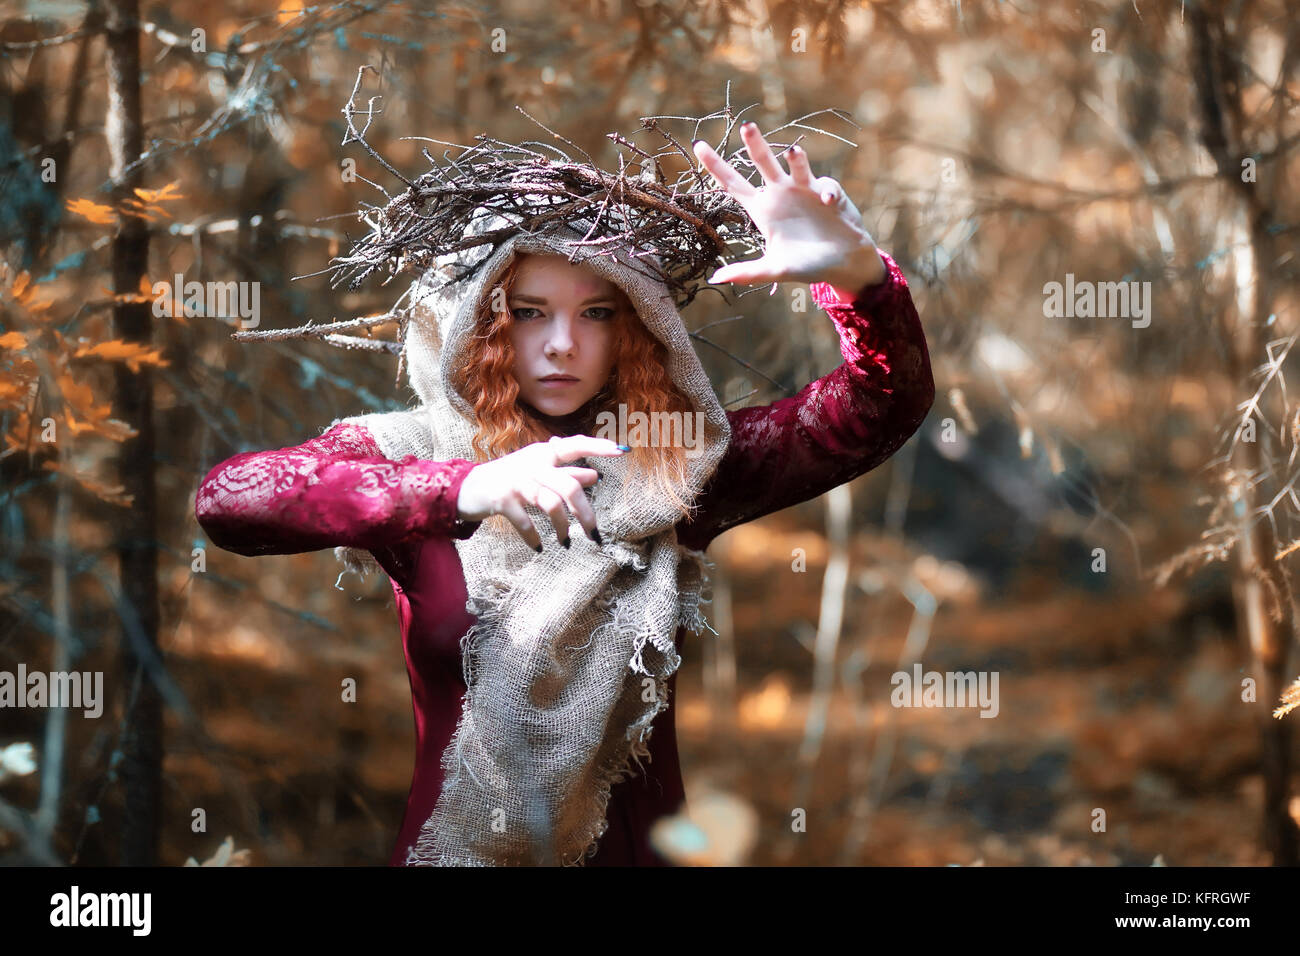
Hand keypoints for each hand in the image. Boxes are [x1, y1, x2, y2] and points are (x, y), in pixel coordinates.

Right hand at [455, 435, 628, 549]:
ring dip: (562, 528)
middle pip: (568, 486)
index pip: (574, 445)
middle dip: (585, 513)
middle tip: (594, 534)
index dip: (598, 447)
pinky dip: (534, 538)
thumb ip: (565, 473)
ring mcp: (516, 481)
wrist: (467, 488)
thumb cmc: (510, 479)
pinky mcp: (502, 499)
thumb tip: (595, 474)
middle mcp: (532, 464)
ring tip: (566, 542)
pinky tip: (539, 547)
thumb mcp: (538, 472)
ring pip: (550, 504)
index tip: (622, 451)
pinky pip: (525, 522)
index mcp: (544, 454)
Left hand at [692, 122, 886, 291]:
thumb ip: (747, 272)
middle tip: (747, 126)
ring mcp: (804, 190)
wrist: (843, 264)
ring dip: (796, 157)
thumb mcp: (775, 269)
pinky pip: (825, 186)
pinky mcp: (827, 192)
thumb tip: (715, 278)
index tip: (698, 145)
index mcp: (762, 210)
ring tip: (793, 152)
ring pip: (796, 165)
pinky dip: (826, 192)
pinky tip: (828, 203)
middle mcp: (780, 194)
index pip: (734, 184)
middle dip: (755, 144)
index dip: (716, 166)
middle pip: (763, 163)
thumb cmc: (806, 266)